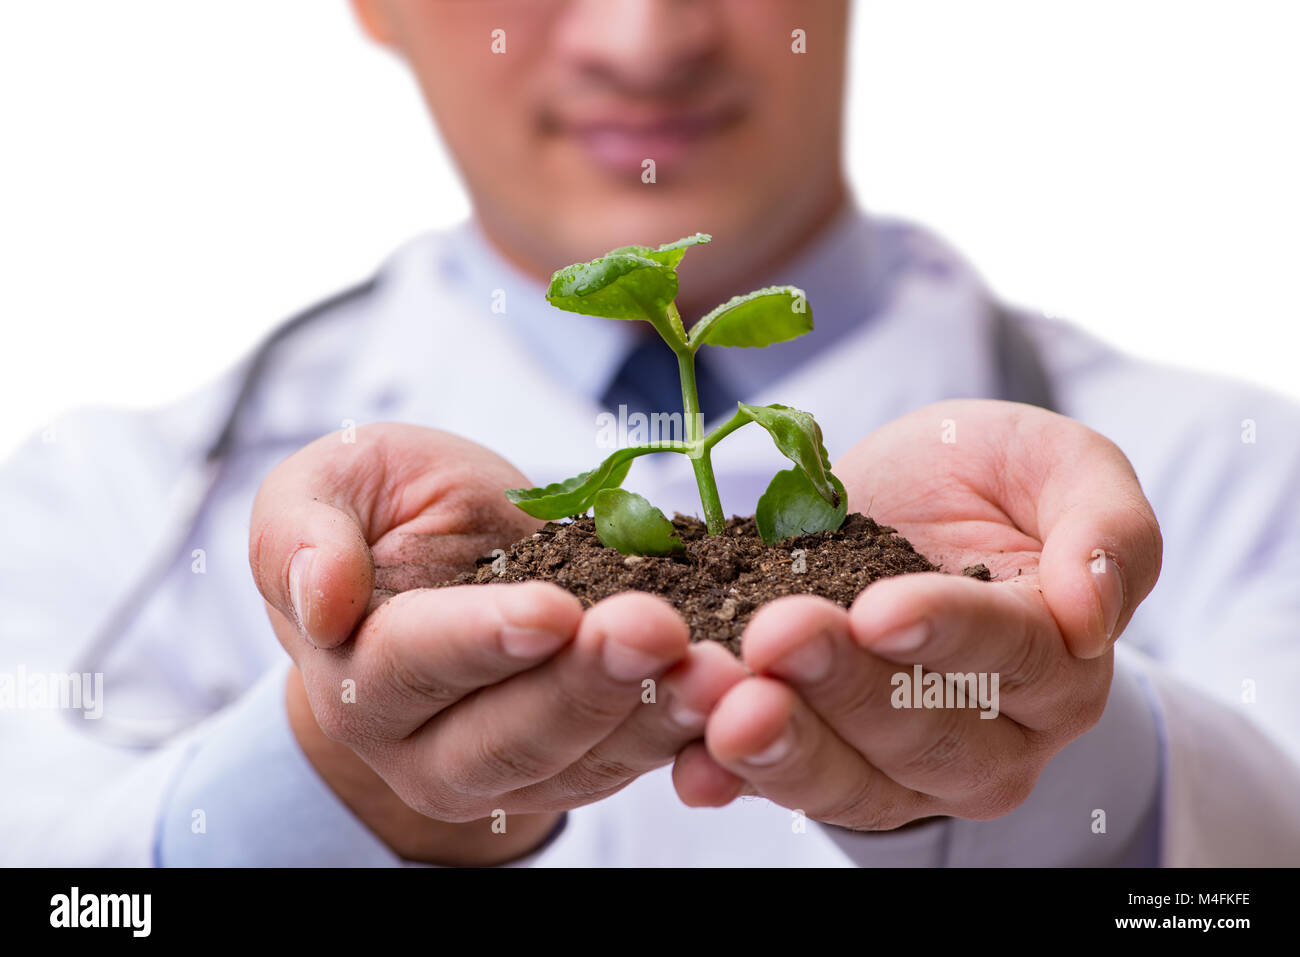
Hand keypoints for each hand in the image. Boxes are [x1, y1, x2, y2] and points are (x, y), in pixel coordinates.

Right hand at [250, 424, 744, 863]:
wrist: (444, 564)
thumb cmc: (385, 513)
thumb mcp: (326, 487)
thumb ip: (299, 535)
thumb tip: (320, 598)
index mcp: (357, 673)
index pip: (413, 667)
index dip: (482, 641)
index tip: (551, 609)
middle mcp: (425, 746)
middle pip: (507, 736)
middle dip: (586, 685)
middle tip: (654, 629)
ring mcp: (510, 767)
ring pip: (583, 761)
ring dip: (655, 717)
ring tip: (717, 672)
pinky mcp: (582, 762)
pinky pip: (637, 761)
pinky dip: (691, 733)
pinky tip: (737, 695)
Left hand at [673, 400, 1161, 828]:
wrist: (906, 507)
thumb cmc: (989, 480)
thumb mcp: (1061, 465)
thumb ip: (1108, 527)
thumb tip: (1093, 613)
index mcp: (1056, 662)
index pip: (1010, 655)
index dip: (946, 634)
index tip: (878, 610)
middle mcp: (991, 736)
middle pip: (922, 730)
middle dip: (844, 687)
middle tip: (776, 637)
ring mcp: (905, 767)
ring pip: (852, 780)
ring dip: (783, 749)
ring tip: (723, 704)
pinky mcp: (829, 767)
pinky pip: (782, 789)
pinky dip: (731, 780)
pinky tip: (692, 764)